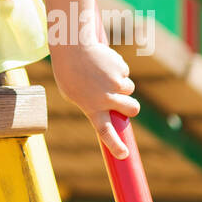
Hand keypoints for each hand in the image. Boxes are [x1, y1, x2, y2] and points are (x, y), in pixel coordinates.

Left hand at [50, 39, 140, 159]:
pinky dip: (117, 68)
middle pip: (132, 109)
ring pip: (129, 88)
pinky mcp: (120, 70)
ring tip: (102, 73)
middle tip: (124, 101)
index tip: (124, 154)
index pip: (105, 132)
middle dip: (132, 107)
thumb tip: (107, 111)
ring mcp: (115, 84)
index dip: (115, 145)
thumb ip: (90, 104)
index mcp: (91, 108)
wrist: (72, 47)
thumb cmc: (68, 71)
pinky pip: (125, 72)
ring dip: (120, 83)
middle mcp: (106, 99)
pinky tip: (102, 62)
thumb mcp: (73, 93)